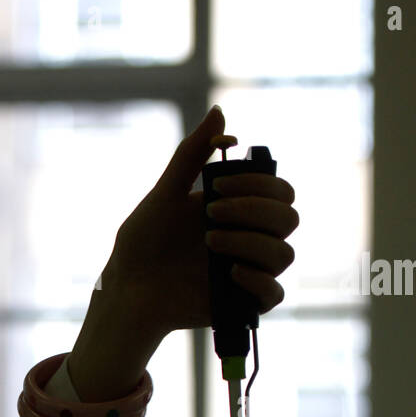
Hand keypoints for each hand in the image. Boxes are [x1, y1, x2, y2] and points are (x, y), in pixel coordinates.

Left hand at [67, 106, 298, 400]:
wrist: (126, 289)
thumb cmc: (142, 243)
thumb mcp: (164, 195)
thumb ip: (191, 156)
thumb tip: (219, 113)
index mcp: (238, 210)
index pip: (279, 191)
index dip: (259, 183)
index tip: (219, 185)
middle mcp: (249, 239)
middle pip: (289, 218)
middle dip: (254, 210)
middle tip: (212, 213)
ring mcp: (248, 271)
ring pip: (284, 254)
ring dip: (250, 242)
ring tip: (210, 242)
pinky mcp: (242, 303)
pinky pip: (275, 294)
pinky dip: (259, 281)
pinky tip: (231, 272)